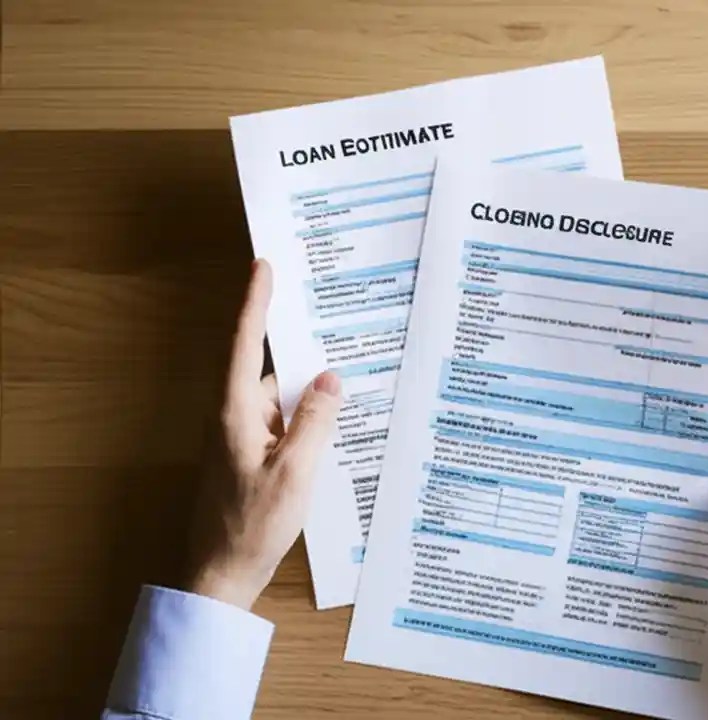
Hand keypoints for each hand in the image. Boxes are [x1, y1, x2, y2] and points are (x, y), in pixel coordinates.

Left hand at [187, 259, 342, 609]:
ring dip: (310, 394)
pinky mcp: (248, 459)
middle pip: (267, 370)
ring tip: (353, 381)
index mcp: (235, 413)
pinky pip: (282, 425)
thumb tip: (331, 377)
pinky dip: (306, 421)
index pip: (243, 343)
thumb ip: (315, 421)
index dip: (255, 301)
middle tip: (337, 321)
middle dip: (301, 350)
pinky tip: (337, 428)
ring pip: (279, 400)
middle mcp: (232, 418)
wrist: (219, 576)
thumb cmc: (252, 527)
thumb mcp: (295, 472)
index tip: (264, 265)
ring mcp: (239, 439)